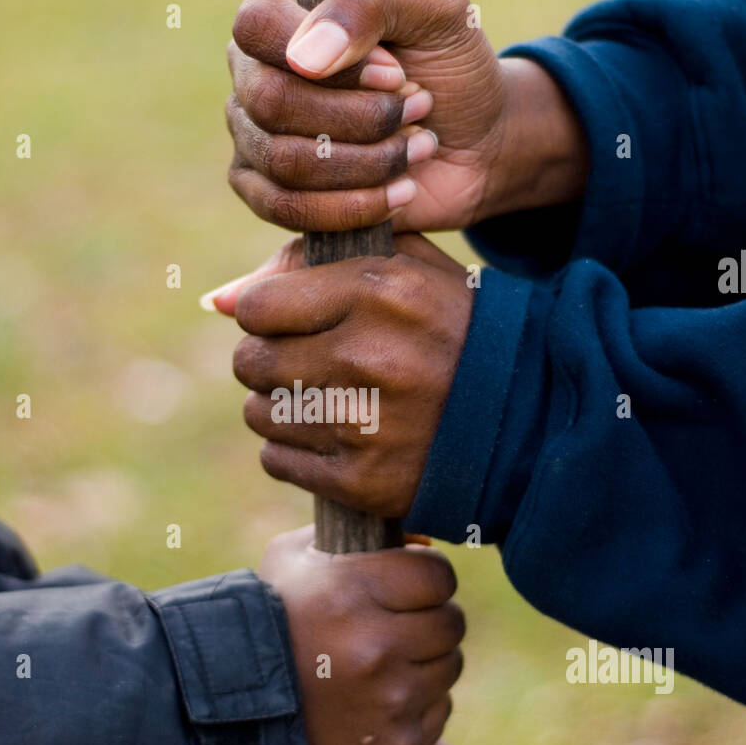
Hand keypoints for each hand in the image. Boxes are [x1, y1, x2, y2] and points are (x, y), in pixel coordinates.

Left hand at [220, 233, 470, 518]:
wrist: (527, 418)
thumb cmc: (452, 330)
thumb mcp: (405, 269)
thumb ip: (312, 264)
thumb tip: (218, 299)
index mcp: (378, 290)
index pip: (257, 307)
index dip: (267, 315)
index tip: (292, 323)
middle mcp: (368, 354)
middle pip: (250, 360)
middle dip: (269, 362)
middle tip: (309, 366)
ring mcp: (363, 423)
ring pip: (259, 412)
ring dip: (281, 408)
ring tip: (328, 401)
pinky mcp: (359, 480)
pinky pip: (277, 460)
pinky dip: (295, 452)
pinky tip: (336, 439)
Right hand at [227, 0, 588, 234]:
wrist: (477, 142)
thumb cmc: (450, 63)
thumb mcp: (434, 5)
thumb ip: (371, 0)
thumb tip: (304, 58)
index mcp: (280, 3)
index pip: (258, 26)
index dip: (331, 60)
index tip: (397, 73)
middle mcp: (253, 67)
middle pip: (270, 101)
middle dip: (361, 117)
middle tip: (417, 109)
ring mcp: (252, 132)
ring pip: (283, 160)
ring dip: (367, 161)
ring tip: (417, 147)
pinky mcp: (267, 191)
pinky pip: (285, 209)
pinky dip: (352, 206)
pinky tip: (398, 191)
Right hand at [258, 526, 463, 744]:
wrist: (230, 712)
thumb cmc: (267, 623)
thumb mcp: (293, 561)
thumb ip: (355, 535)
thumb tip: (424, 539)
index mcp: (352, 591)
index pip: (438, 575)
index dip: (424, 580)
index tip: (405, 589)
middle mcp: (375, 645)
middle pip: (450, 622)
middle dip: (428, 620)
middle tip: (395, 628)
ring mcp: (389, 699)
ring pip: (448, 666)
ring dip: (424, 663)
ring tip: (382, 665)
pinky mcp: (396, 743)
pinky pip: (438, 711)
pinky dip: (416, 705)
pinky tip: (378, 701)